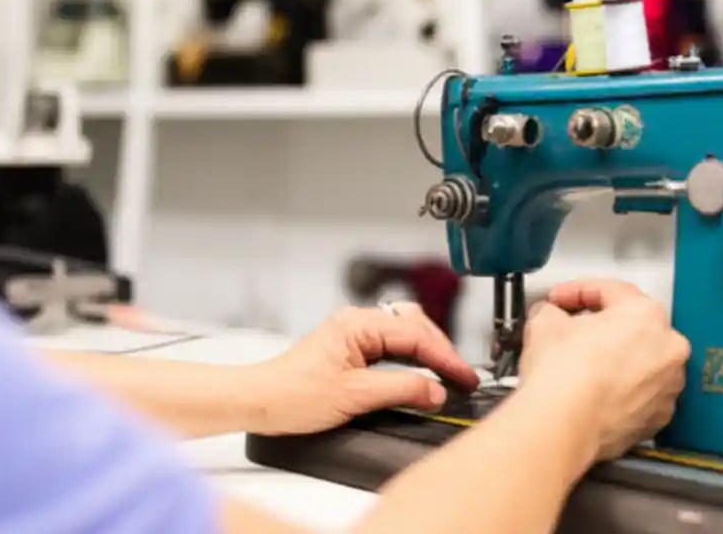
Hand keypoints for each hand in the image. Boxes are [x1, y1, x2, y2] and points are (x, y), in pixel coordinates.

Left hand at [246, 303, 480, 435]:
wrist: (258, 402)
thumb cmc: (292, 395)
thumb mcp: (354, 396)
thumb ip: (401, 390)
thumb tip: (435, 390)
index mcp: (358, 325)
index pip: (415, 335)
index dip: (444, 357)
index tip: (464, 377)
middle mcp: (356, 322)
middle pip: (414, 327)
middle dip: (440, 351)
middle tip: (462, 377)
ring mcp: (352, 333)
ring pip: (403, 332)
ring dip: (427, 351)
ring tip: (446, 373)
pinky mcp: (349, 348)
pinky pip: (390, 344)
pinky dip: (410, 356)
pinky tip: (419, 371)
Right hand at [519, 280, 689, 460]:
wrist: (562, 426)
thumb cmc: (563, 377)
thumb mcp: (545, 321)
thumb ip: (554, 311)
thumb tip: (552, 316)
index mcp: (647, 315)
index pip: (610, 291)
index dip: (576, 292)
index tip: (560, 301)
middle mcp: (668, 349)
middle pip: (631, 327)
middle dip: (601, 327)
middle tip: (570, 331)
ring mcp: (667, 387)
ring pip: (639, 363)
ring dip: (613, 360)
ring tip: (581, 366)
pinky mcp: (657, 418)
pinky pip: (639, 395)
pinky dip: (620, 392)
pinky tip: (593, 393)